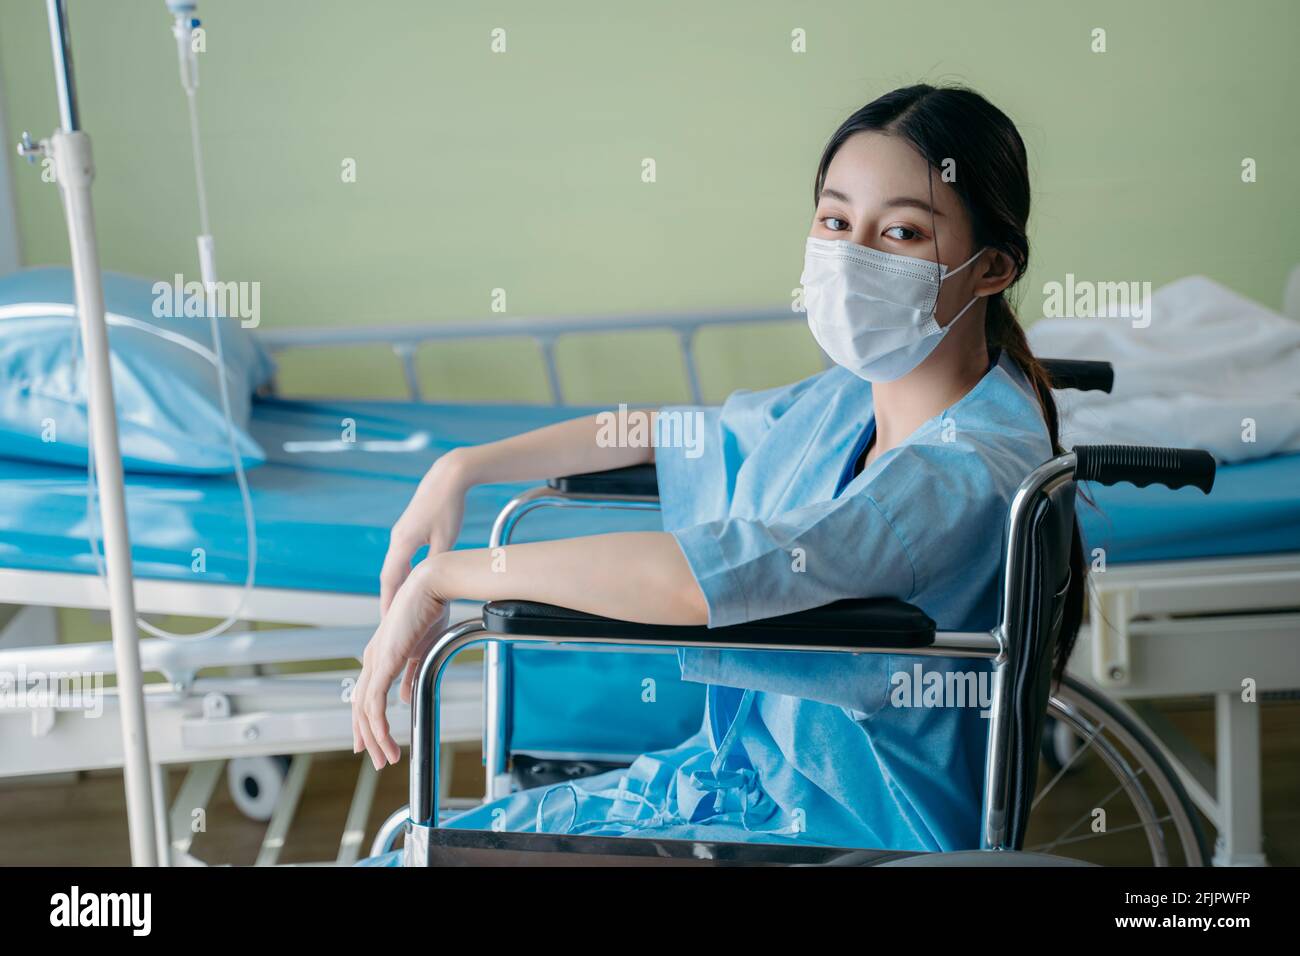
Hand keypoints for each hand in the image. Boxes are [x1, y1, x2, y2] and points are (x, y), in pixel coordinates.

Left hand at [353, 560, 448, 768]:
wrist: (432, 586)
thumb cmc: (431, 610)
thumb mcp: (421, 649)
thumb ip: (410, 675)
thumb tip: (404, 699)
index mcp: (379, 654)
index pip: (364, 695)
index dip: (365, 722)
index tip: (371, 743)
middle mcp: (371, 658)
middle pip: (359, 708)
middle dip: (367, 737)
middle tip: (377, 760)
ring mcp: (375, 660)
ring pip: (365, 711)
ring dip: (376, 738)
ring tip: (387, 757)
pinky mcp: (384, 661)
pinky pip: (375, 702)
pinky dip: (379, 725)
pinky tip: (385, 739)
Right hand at [380, 451, 470, 616]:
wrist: (447, 477)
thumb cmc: (448, 506)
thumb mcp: (446, 539)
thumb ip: (436, 563)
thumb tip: (431, 584)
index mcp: (403, 543)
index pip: (390, 580)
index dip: (388, 602)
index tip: (387, 622)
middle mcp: (397, 539)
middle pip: (388, 576)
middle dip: (389, 599)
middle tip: (389, 623)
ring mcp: (401, 533)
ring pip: (394, 566)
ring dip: (395, 586)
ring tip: (399, 607)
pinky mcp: (408, 529)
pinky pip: (401, 557)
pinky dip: (402, 573)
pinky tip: (410, 582)